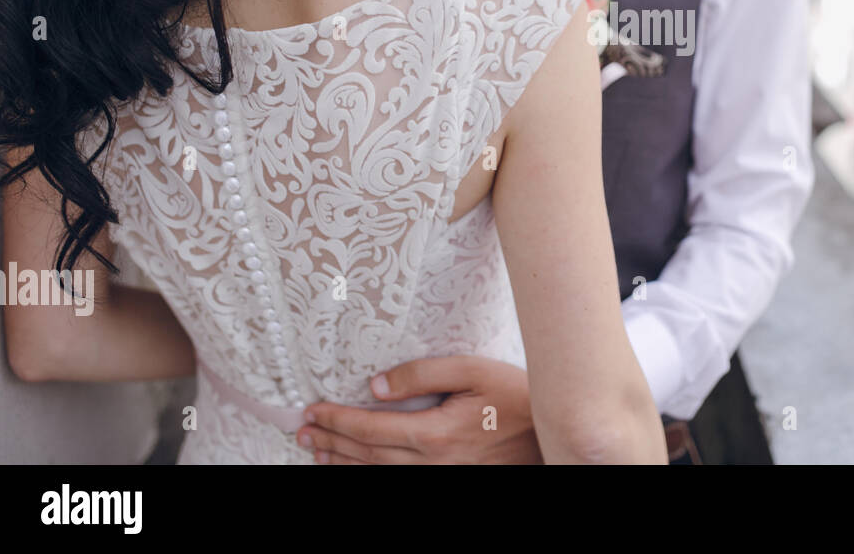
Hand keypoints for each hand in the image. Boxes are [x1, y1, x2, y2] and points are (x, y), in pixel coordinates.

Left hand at [296, 355, 542, 463]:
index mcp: (435, 433)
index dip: (336, 420)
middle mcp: (432, 463)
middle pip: (367, 455)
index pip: (371, 428)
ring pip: (378, 476)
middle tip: (302, 431)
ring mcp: (440, 478)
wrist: (550, 434)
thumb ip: (422, 374)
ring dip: (343, 463)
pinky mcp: (449, 481)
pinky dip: (370, 476)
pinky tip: (356, 469)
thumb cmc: (516, 396)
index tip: (311, 411)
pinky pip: (399, 484)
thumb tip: (376, 387)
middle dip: (331, 442)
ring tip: (317, 452)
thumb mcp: (473, 370)